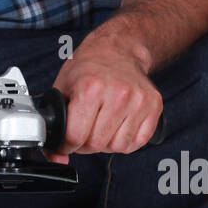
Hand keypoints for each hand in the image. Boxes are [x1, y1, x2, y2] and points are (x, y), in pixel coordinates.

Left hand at [45, 36, 162, 159]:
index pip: (76, 136)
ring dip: (106, 142)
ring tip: (101, 124)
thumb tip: (57, 157)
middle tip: (84, 129)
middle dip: (86, 143)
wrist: (117, 49)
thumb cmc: (88, 68)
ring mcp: (138, 100)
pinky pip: (137, 142)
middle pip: (96, 144)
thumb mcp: (61, 89)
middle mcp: (117, 93)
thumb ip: (54, 125)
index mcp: (90, 87)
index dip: (67, 143)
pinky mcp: (153, 105)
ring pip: (118, 146)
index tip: (67, 139)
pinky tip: (117, 124)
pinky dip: (125, 140)